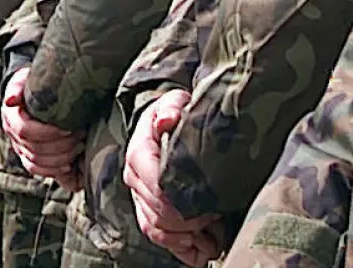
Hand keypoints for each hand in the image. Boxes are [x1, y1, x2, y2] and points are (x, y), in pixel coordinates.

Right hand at [1, 68, 80, 189]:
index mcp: (11, 118)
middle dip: (61, 145)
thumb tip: (11, 99)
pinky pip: (37, 169)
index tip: (69, 127)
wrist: (28, 93)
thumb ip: (17, 88)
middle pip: (35, 149)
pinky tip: (69, 165)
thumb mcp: (23, 79)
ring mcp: (19, 148)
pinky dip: (53, 170)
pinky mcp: (27, 156)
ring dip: (60, 158)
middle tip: (80, 135)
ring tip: (78, 146)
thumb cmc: (29, 85)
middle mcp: (13, 136)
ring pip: (37, 162)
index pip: (26, 131)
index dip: (48, 133)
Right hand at [124, 89, 223, 265]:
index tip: (206, 202)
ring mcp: (141, 198)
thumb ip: (172, 108)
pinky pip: (160, 238)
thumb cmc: (174, 114)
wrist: (166, 123)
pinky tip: (202, 249)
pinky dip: (182, 248)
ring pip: (158, 229)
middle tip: (216, 217)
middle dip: (189, 220)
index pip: (156, 185)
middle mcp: (136, 179)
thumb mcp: (175, 103)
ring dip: (187, 236)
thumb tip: (170, 118)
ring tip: (214, 234)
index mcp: (139, 154)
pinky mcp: (149, 212)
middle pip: (158, 212)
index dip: (180, 199)